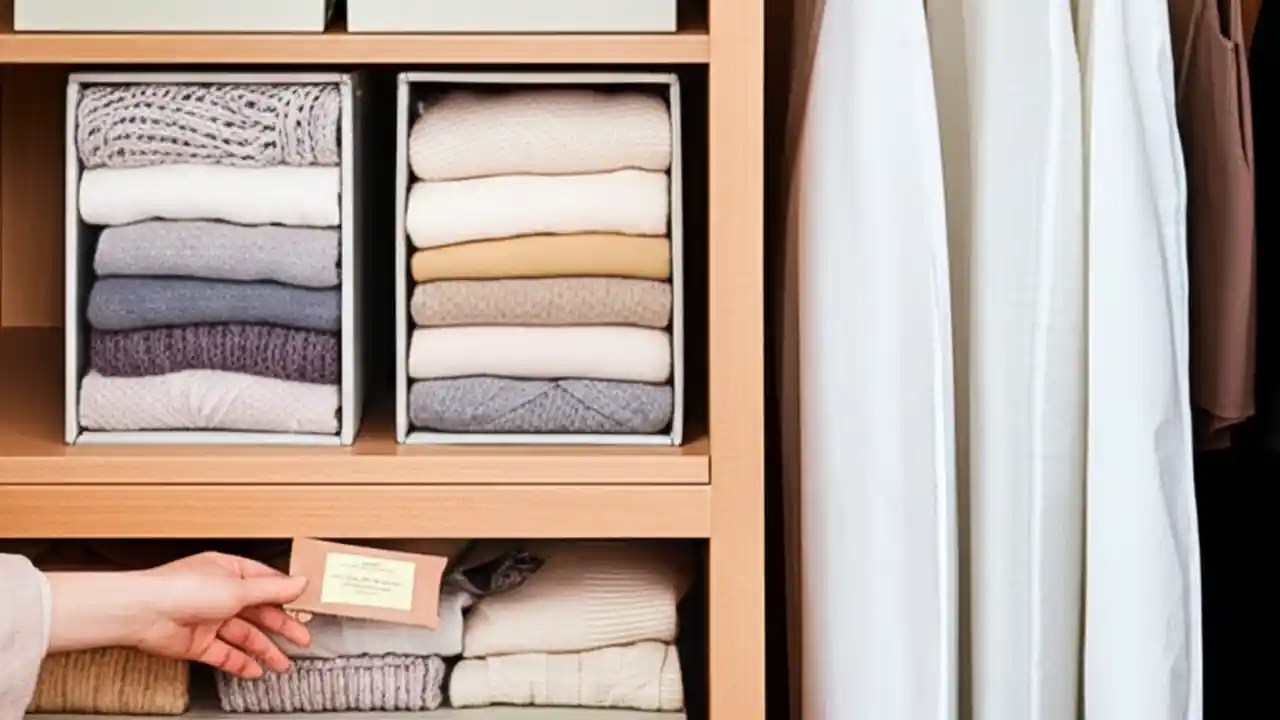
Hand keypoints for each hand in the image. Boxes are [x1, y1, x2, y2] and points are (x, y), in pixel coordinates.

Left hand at [46, 552, 310, 678]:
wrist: (142, 612)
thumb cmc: (181, 589)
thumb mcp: (238, 587)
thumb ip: (273, 590)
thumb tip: (301, 582)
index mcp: (230, 571)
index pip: (266, 583)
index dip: (287, 596)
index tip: (306, 607)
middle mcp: (220, 594)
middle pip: (258, 612)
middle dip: (281, 627)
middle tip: (301, 639)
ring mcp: (208, 619)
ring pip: (243, 636)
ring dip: (264, 649)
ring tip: (282, 664)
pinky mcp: (197, 642)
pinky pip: (224, 654)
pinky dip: (240, 662)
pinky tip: (255, 670)